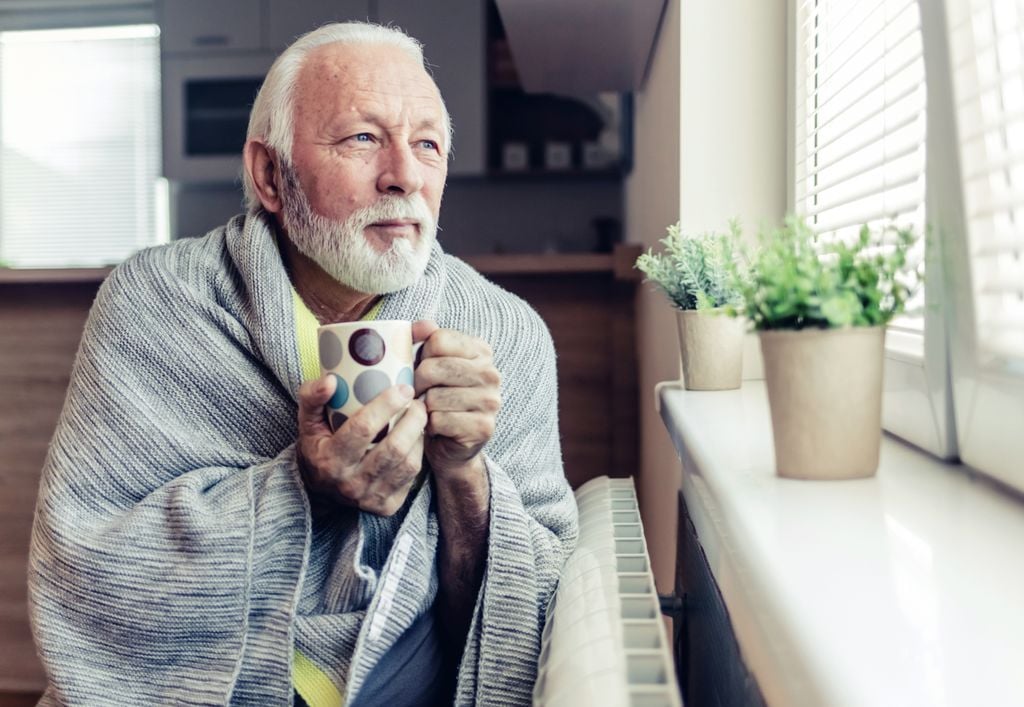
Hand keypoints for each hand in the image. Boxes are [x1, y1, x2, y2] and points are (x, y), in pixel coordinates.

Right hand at [295, 377, 426, 515]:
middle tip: (417, 402)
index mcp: (329, 460)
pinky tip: (415, 438)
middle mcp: (350, 483)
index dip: (386, 405)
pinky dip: (417, 453)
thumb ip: (311, 397)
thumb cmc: (317, 448)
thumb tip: (330, 380)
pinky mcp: (387, 506)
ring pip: (408, 463)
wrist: (320, 493)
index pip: (363, 429)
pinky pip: (412, 476)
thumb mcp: (307, 422)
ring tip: (418, 416)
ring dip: (418, 435)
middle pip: (393, 448)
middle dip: (412, 420)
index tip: (403, 388)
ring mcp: (370, 498)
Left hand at [413, 321, 501, 477]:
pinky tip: (437, 427)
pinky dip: (430, 426)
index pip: (438, 340)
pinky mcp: (484, 427)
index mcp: (480, 351)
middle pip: (434, 368)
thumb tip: (424, 325)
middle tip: (419, 394)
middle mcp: (491, 373)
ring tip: (430, 411)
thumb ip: (422, 339)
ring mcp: (491, 401)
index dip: (420, 356)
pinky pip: (439, 420)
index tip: (422, 370)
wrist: (449, 443)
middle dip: (417, 384)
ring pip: (434, 397)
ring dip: (424, 408)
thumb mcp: (427, 364)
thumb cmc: (436, 397)